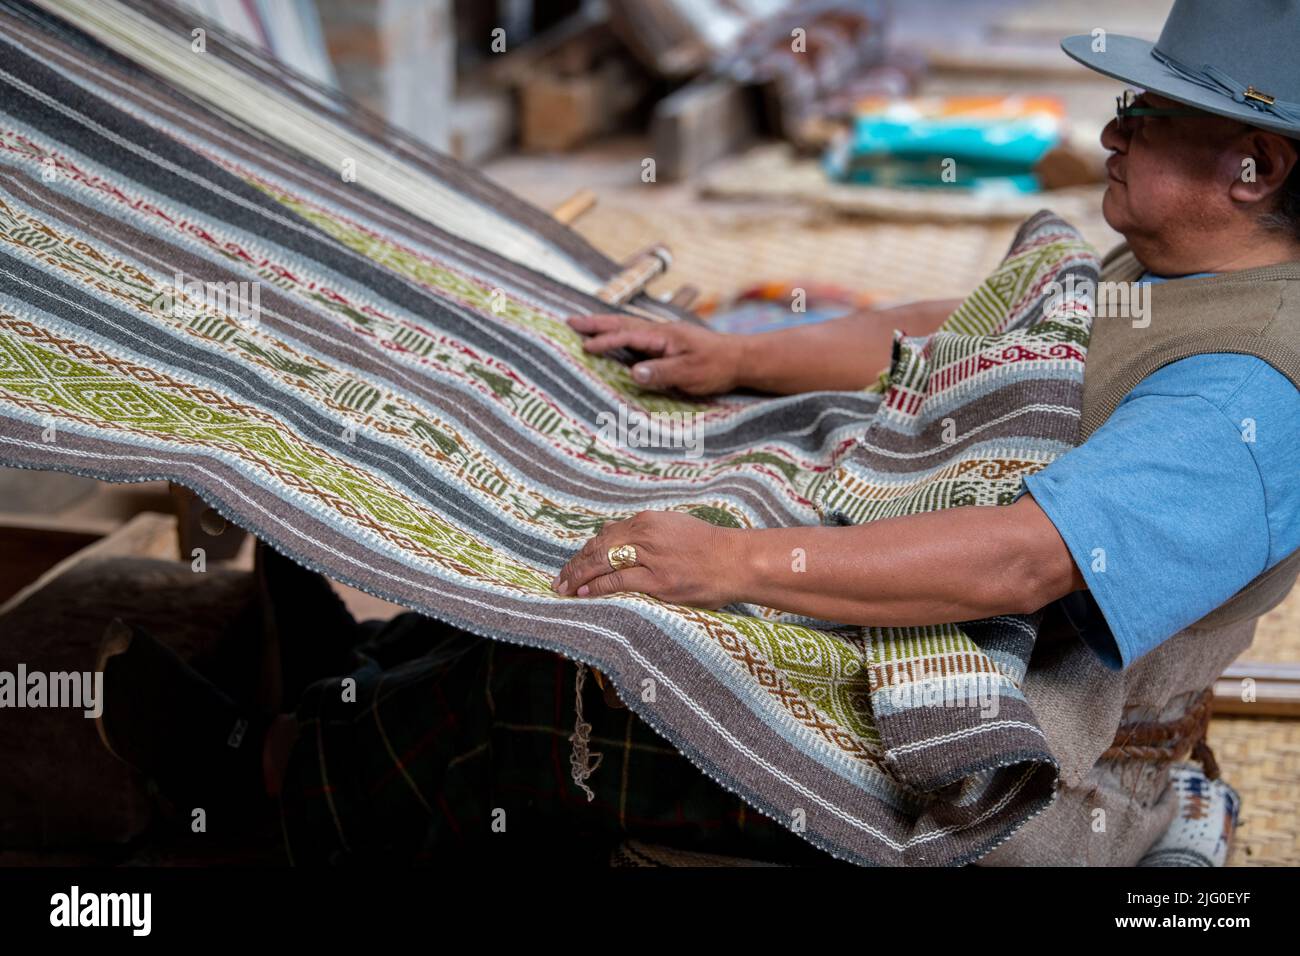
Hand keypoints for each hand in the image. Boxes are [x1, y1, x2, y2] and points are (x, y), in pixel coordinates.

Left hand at [553, 511, 745, 606]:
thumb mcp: (674, 528)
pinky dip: (597, 587)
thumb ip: (646, 533)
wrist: (736, 561)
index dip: (585, 551)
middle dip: (575, 564)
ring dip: (579, 576)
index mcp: (648, 520)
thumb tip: (616, 537)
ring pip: (602, 564)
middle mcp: (645, 534)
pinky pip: (618, 582)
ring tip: (564, 588)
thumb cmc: (708, 548)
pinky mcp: (658, 581)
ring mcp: (651, 558)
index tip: (574, 563)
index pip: (605, 535)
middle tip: (559, 578)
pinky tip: (583, 592)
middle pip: (598, 548)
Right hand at [566, 313, 742, 395]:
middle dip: (595, 323)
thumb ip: (661, 373)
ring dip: (605, 325)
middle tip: (570, 321)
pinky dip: (619, 333)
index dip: (605, 341)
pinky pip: (636, 335)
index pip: (628, 336)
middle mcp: (660, 332)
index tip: (584, 346)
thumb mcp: (690, 374)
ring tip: (583, 326)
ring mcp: (663, 336)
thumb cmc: (716, 367)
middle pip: (622, 324)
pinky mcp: (667, 343)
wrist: (740, 359)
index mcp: (663, 336)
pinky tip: (612, 338)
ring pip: (627, 327)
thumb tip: (633, 373)